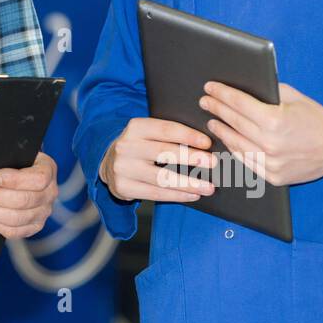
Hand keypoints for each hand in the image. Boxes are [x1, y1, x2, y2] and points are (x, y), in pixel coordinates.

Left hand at [0, 151, 58, 238]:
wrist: (20, 173)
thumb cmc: (14, 160)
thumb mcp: (14, 152)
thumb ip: (4, 157)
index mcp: (48, 169)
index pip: (38, 178)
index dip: (15, 179)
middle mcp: (50, 193)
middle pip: (24, 200)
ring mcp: (43, 212)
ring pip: (17, 218)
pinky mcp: (33, 226)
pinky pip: (13, 231)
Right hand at [98, 118, 217, 202]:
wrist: (109, 164)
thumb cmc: (140, 147)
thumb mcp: (148, 134)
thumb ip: (169, 136)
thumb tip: (205, 145)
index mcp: (135, 127)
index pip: (165, 129)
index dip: (188, 136)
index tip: (207, 143)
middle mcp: (126, 146)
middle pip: (164, 153)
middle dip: (191, 158)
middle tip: (213, 163)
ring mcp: (123, 168)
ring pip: (161, 177)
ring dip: (189, 183)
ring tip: (209, 187)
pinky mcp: (123, 187)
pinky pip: (155, 193)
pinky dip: (177, 195)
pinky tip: (193, 195)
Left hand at [200, 81, 322, 186]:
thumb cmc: (316, 117)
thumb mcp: (293, 96)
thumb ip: (267, 92)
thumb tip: (243, 87)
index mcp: (274, 120)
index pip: (239, 104)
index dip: (221, 94)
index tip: (209, 88)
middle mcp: (270, 143)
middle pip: (234, 123)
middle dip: (217, 109)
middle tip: (205, 101)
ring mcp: (271, 163)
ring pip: (236, 145)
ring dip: (221, 131)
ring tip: (212, 121)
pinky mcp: (274, 176)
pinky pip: (247, 162)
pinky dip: (235, 150)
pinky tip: (228, 140)